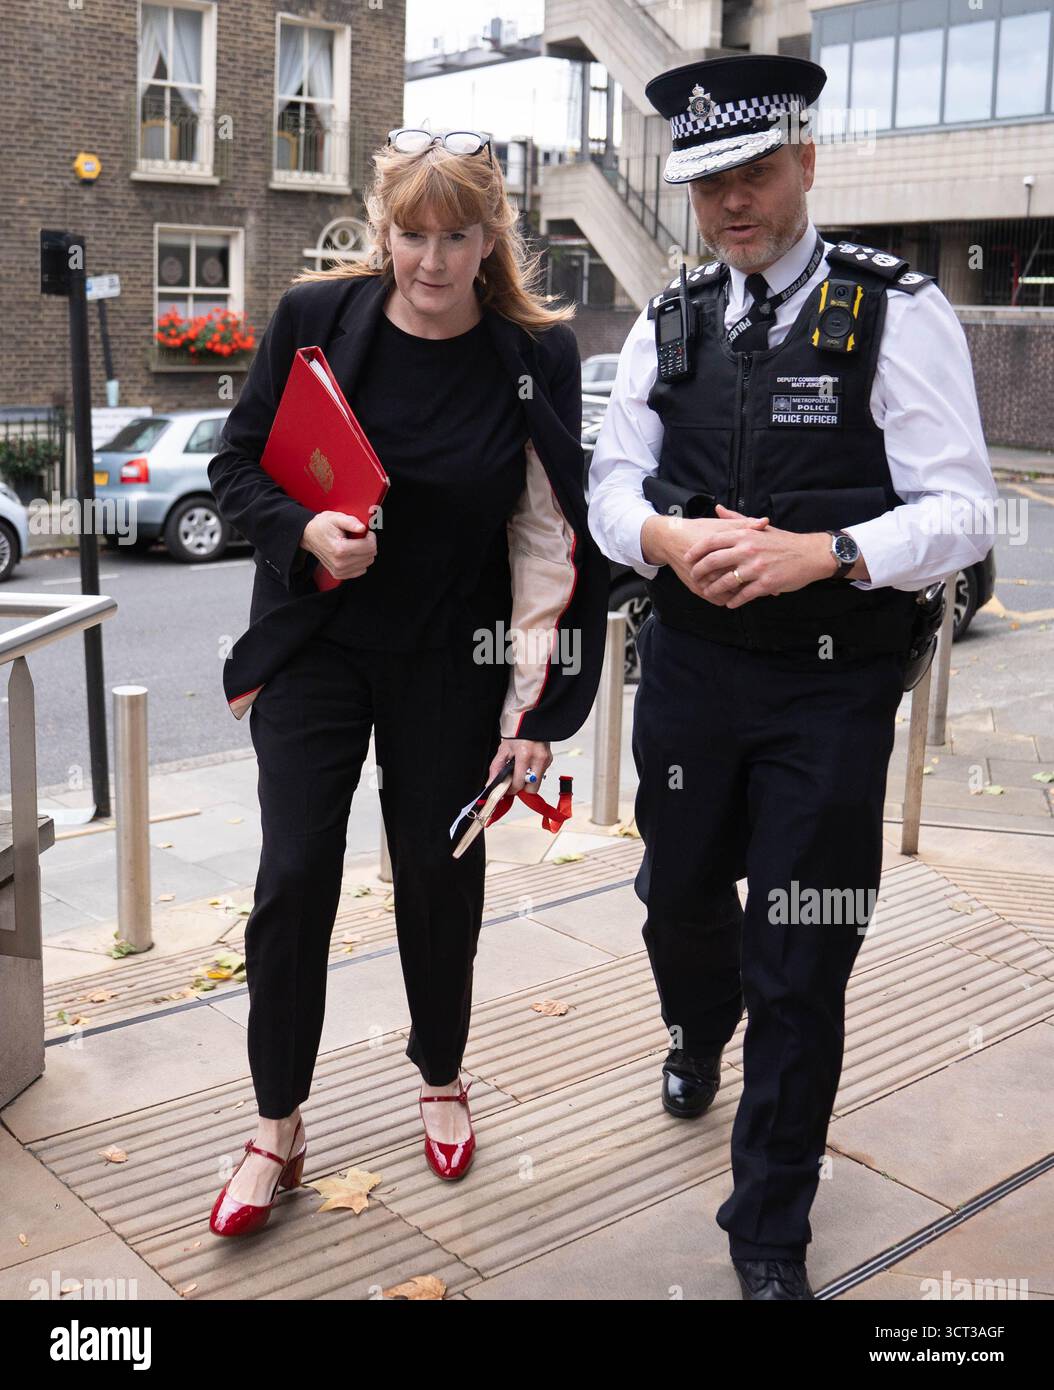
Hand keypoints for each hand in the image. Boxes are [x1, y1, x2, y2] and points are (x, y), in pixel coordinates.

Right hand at [300, 511, 376, 580]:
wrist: (309, 535)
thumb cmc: (322, 526)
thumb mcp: (336, 518)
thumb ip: (351, 522)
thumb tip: (362, 528)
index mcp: (340, 549)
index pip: (370, 547)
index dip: (371, 537)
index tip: (365, 532)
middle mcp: (340, 563)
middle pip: (370, 556)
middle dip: (368, 545)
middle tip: (358, 537)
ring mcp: (339, 570)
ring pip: (366, 563)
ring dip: (364, 553)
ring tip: (353, 544)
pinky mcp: (339, 574)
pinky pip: (360, 570)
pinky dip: (359, 561)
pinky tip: (351, 553)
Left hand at [487, 739, 552, 795]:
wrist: (529, 720)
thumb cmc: (517, 733)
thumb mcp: (503, 749)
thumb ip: (496, 768)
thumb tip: (491, 783)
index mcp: (525, 755)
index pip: (519, 784)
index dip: (511, 790)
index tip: (506, 789)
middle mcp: (538, 758)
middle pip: (532, 789)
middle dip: (523, 788)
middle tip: (515, 782)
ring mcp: (546, 759)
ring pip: (538, 782)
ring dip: (528, 781)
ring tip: (520, 771)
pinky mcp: (550, 759)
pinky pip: (542, 774)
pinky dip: (533, 773)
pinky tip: (527, 765)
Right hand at [641, 504, 769, 597]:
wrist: (670, 539)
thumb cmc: (697, 530)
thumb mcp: (721, 526)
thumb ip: (743, 524)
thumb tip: (765, 521)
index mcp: (720, 551)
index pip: (745, 564)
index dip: (762, 568)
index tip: (776, 569)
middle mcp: (711, 569)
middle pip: (738, 582)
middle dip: (756, 585)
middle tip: (773, 587)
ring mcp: (703, 581)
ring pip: (728, 594)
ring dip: (742, 595)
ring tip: (757, 592)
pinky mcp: (697, 589)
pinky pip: (718, 599)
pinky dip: (729, 599)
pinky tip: (738, 596)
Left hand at [689, 513, 836, 607]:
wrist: (810, 554)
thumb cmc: (783, 541)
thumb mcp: (759, 527)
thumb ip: (736, 520)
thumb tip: (718, 509)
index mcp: (745, 534)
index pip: (712, 541)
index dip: (696, 551)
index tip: (687, 558)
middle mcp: (748, 549)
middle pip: (713, 562)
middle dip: (699, 572)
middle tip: (695, 578)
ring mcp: (757, 567)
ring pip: (725, 581)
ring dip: (714, 589)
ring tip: (709, 593)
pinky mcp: (766, 583)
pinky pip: (743, 595)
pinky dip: (734, 601)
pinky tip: (729, 603)